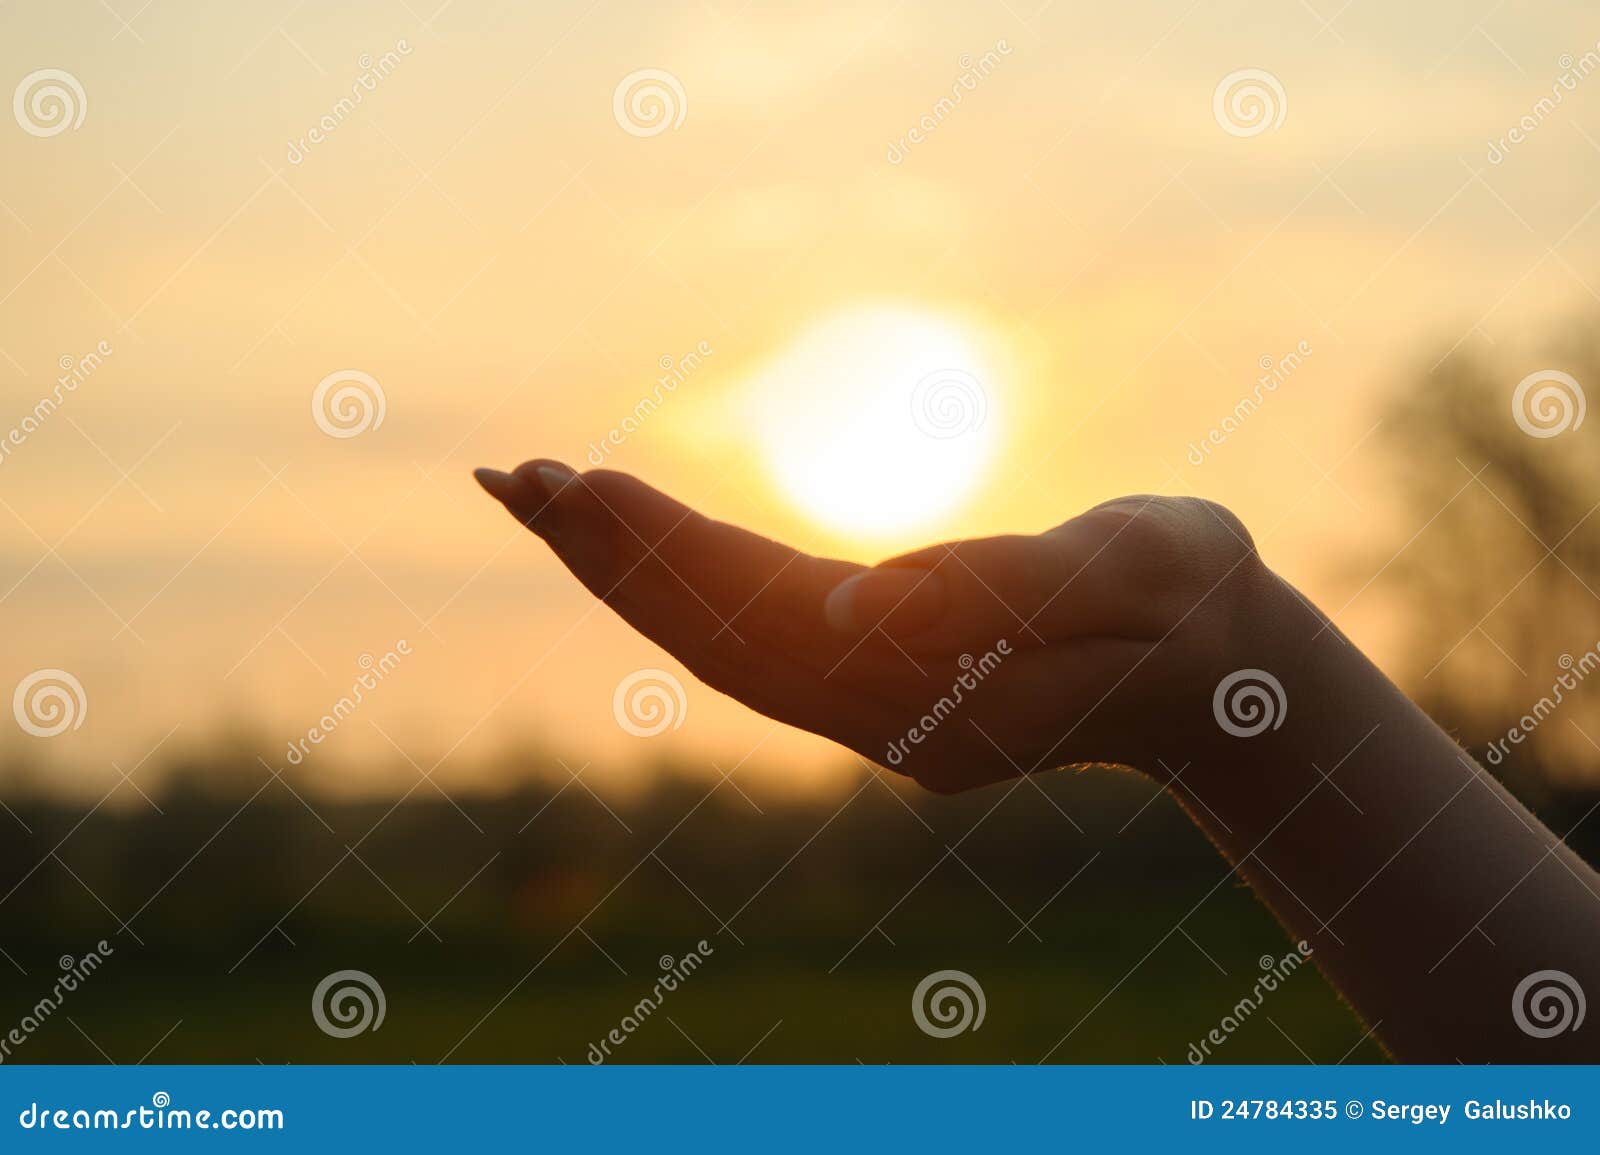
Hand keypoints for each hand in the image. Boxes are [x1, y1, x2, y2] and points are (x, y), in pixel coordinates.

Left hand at [475, 461, 1273, 792]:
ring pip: (721, 647)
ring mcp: (874, 717)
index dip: (663, 552)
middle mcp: (880, 722)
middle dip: (611, 560)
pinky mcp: (878, 691)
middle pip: (712, 642)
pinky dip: (686, 587)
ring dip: (631, 574)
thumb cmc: (1193, 607)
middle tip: (510, 478)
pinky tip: (643, 543)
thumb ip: (998, 590)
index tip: (574, 483)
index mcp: (932, 697)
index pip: (757, 621)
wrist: (1222, 676)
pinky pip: (756, 642)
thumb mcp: (1134, 575)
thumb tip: (849, 604)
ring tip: (548, 500)